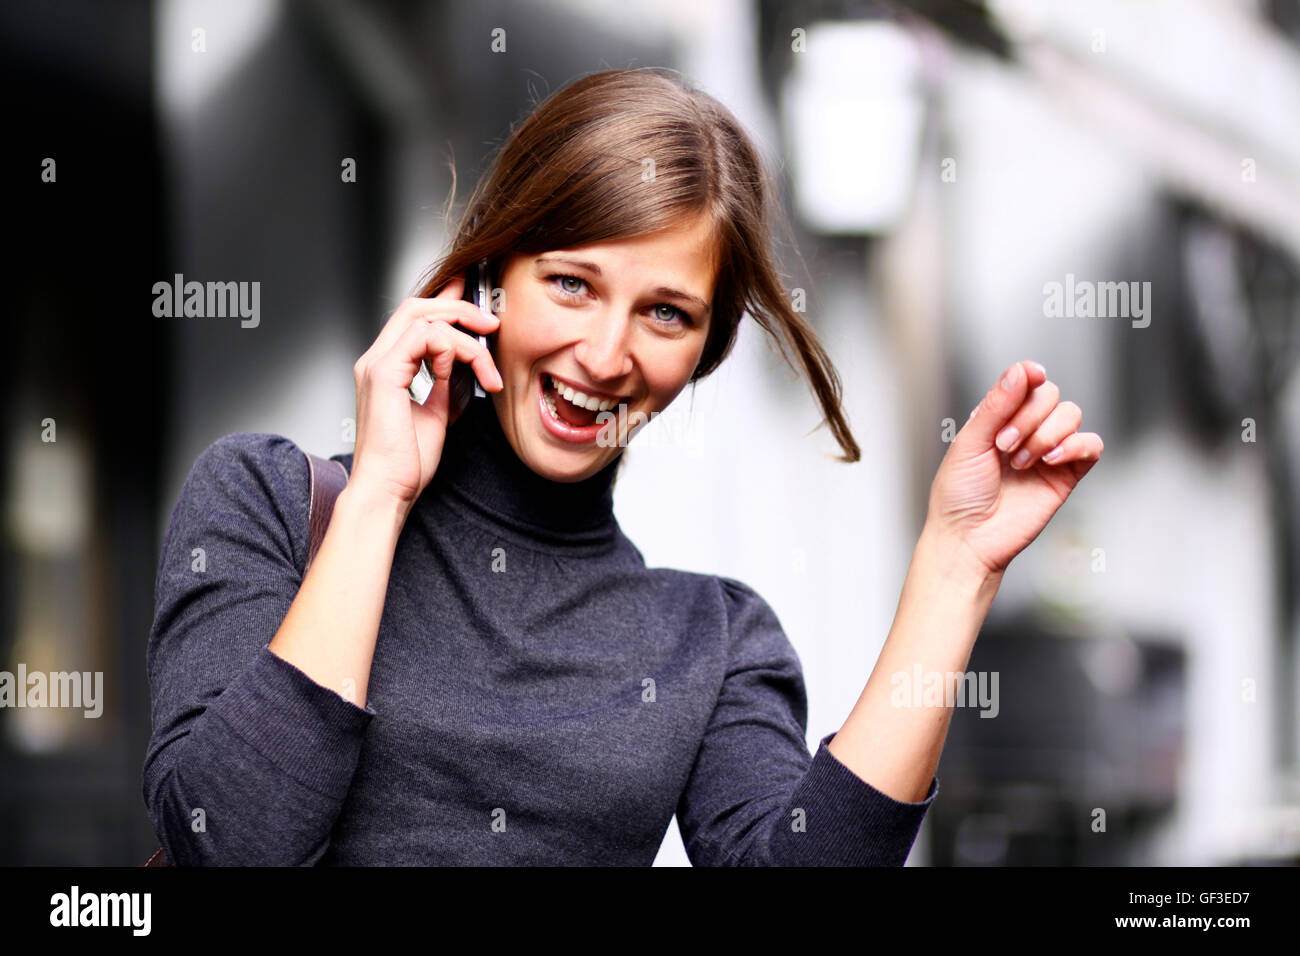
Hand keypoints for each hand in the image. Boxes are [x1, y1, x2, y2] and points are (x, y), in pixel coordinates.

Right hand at [348, 276, 501, 513]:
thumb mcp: (433, 413)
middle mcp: (376, 360)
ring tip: (485, 365)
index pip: (413, 319)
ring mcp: (376, 364)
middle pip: (416, 307)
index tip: (475, 302)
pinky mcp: (383, 374)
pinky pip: (423, 337)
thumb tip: (457, 365)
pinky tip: (456, 371)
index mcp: (386, 369)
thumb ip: (440, 384)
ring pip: (423, 318)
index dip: (444, 302)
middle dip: (459, 308)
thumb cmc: (405, 464)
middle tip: (490, 324)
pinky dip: (448, 348)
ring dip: (464, 335)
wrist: (389, 490)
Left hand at [926, 360, 1102, 576]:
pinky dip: (1076, 445)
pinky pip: (1091, 445)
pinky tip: (1051, 459)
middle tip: (1004, 445)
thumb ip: (996, 406)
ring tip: (1021, 461)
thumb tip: (1021, 371)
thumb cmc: (958, 496)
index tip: (1032, 376)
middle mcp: (1024, 432)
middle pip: (1050, 395)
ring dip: (1046, 433)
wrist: (968, 538)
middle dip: (1029, 416)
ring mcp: (1047, 453)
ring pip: (1071, 415)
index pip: (1025, 383)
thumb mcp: (969, 443)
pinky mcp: (1066, 475)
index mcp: (997, 420)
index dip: (1030, 377)